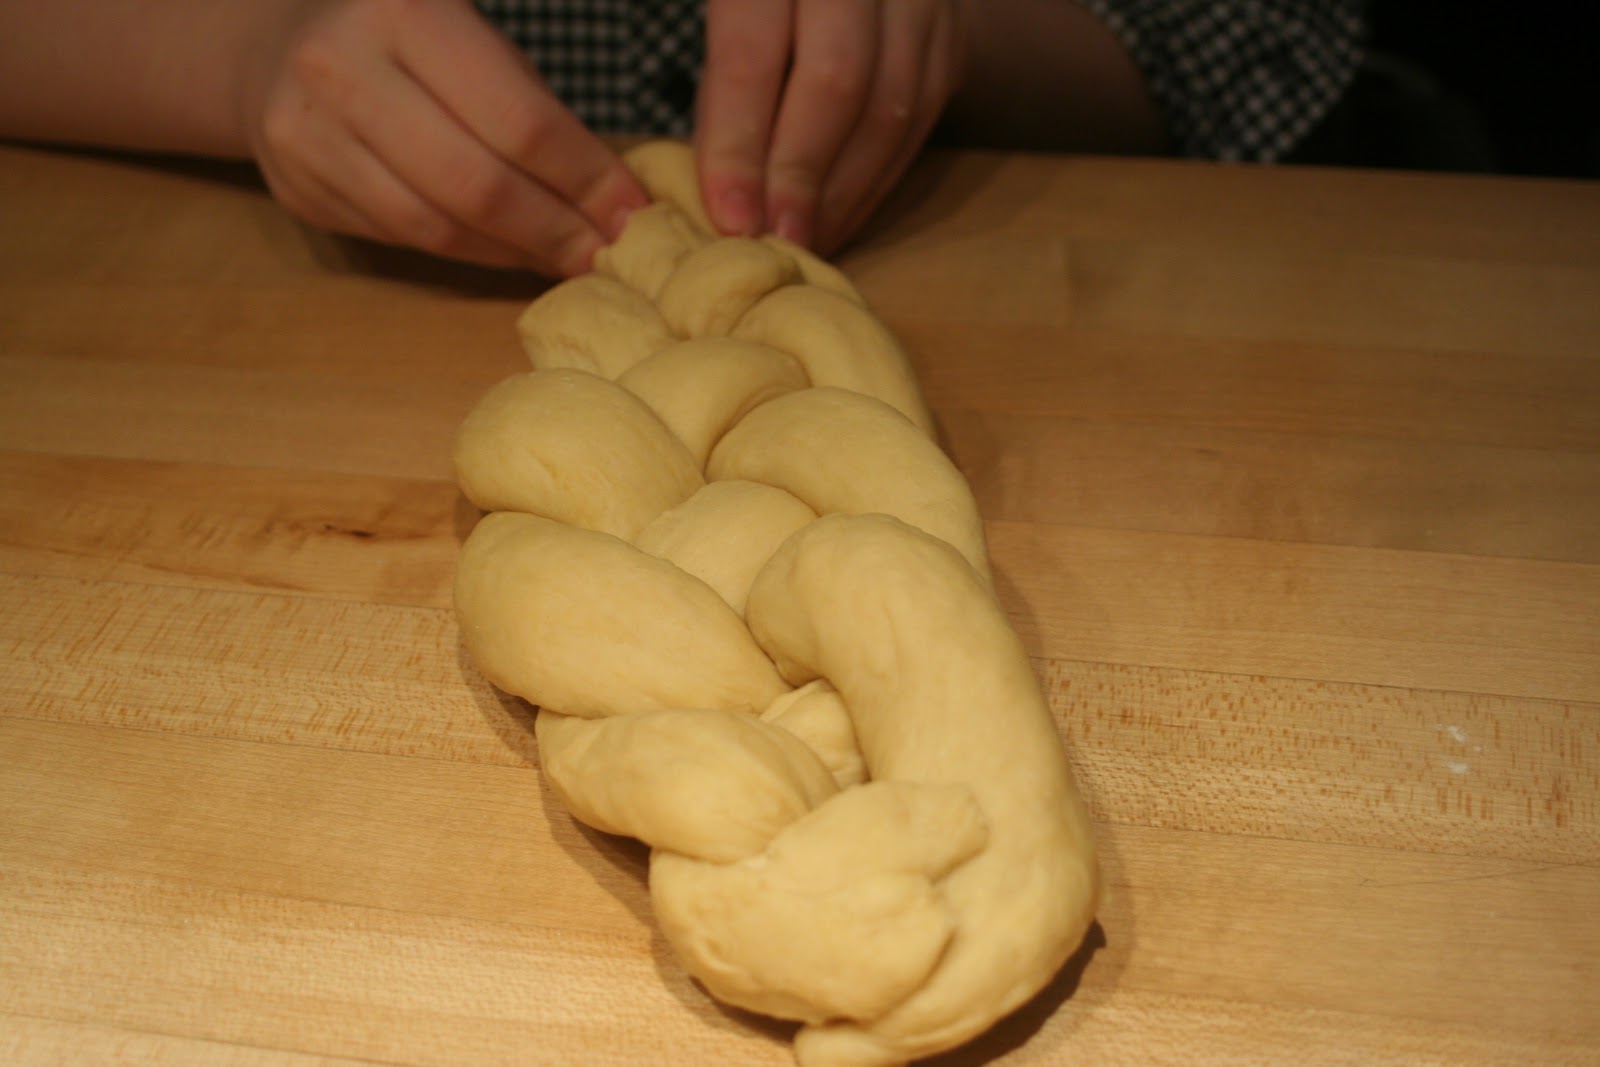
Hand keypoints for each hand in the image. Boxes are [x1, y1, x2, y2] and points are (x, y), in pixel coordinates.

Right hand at [238, 0, 647, 274]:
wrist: (273, 45)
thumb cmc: (405, 36)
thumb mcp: (468, 30)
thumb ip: (530, 101)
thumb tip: (614, 196)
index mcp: (405, 10)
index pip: (519, 120)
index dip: (585, 177)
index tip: (631, 211)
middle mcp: (342, 68)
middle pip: (476, 185)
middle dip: (555, 229)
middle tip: (607, 253)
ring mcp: (307, 133)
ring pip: (436, 226)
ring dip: (516, 253)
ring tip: (567, 259)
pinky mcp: (298, 189)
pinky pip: (404, 239)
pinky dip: (469, 253)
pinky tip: (510, 252)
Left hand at [694, 0, 967, 254]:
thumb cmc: (769, 7)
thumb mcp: (732, 22)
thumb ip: (725, 92)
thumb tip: (729, 200)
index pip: (753, 53)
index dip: (740, 143)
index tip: (733, 220)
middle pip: (836, 80)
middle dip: (802, 175)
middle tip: (778, 241)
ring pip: (890, 108)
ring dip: (844, 193)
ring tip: (807, 242)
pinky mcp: (950, 37)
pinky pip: (919, 122)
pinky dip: (876, 181)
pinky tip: (842, 218)